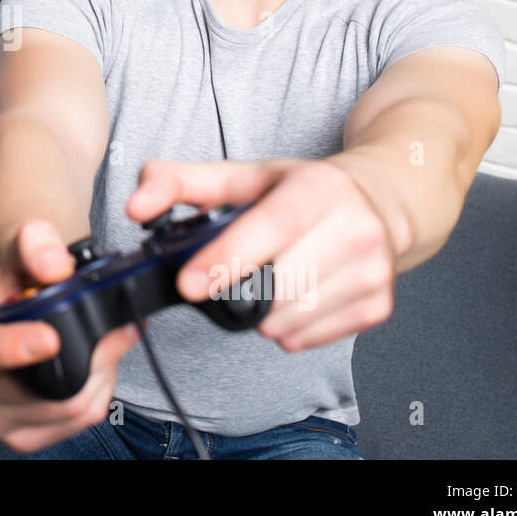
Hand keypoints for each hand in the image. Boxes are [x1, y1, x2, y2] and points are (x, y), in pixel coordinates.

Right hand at [0, 219, 139, 452]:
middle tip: (117, 327)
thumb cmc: (14, 289)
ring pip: (67, 407)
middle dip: (86, 354)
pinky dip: (101, 391)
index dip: (12, 348)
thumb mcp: (19, 257)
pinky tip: (98, 365)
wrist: (13, 320)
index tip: (50, 338)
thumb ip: (34, 245)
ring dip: (101, 372)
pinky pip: (79, 422)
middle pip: (34, 388)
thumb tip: (54, 265)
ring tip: (108, 341)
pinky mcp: (25, 438)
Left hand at [125, 156, 400, 353]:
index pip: (272, 227)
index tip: (188, 283)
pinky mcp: (380, 307)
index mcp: (319, 188)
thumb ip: (178, 182)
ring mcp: (373, 271)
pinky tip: (293, 295)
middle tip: (230, 273)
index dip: (227, 258)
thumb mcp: (240, 176)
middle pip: (278, 285)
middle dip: (239, 289)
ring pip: (290, 319)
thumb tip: (136, 206)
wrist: (378, 201)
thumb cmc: (300, 190)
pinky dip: (285, 328)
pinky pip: (308, 339)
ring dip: (260, 312)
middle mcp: (356, 228)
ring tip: (268, 278)